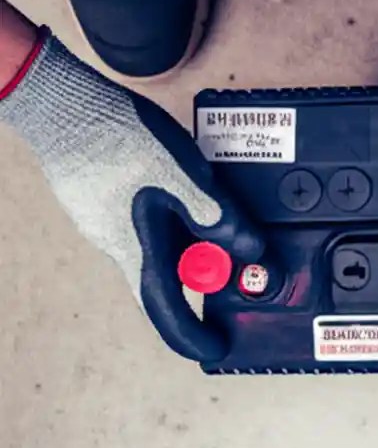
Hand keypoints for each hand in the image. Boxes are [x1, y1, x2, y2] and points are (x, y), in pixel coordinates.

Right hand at [0, 32, 263, 361]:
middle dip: (204, 270)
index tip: (215, 348)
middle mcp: (115, 242)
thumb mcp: (184, 178)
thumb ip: (218, 217)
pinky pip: (141, 220)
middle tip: (234, 256)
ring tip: (212, 208)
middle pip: (167, 274)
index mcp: (137, 248)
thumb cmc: (116, 138)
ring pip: (155, 243)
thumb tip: (248, 250)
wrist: (59, 100)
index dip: (193, 336)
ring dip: (187, 237)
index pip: (167, 309)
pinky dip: (168, 216)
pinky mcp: (99, 199)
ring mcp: (102, 220)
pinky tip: (179, 185)